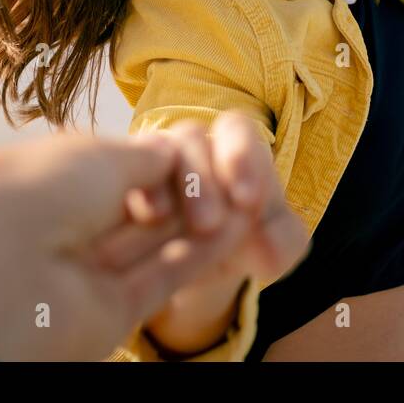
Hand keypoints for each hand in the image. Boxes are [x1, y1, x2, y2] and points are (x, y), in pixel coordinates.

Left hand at [0, 121, 306, 360]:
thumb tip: (172, 152)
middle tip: (232, 179)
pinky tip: (238, 226)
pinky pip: (165, 274)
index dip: (162, 159)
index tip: (193, 149)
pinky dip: (204, 252)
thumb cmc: (29, 198)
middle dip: (189, 189)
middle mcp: (61, 228)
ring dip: (205, 219)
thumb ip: (143, 157)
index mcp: (41, 182)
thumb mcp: (95, 155)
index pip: (116, 166)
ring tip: (250, 199)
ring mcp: (86, 273)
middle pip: (142, 204)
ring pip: (158, 241)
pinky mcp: (110, 313)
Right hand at [140, 113, 309, 355]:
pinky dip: (132, 196)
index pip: (236, 129)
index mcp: (234, 146)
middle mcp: (191, 145)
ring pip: (151, 153)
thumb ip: (285, 242)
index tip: (247, 200)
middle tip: (210, 223)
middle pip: (191, 137)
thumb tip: (268, 249)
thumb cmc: (244, 244)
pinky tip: (141, 222)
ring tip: (167, 220)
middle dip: (201, 178)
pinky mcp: (120, 182)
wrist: (199, 272)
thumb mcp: (274, 249)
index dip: (241, 157)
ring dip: (162, 185)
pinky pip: (118, 176)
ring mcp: (151, 160)